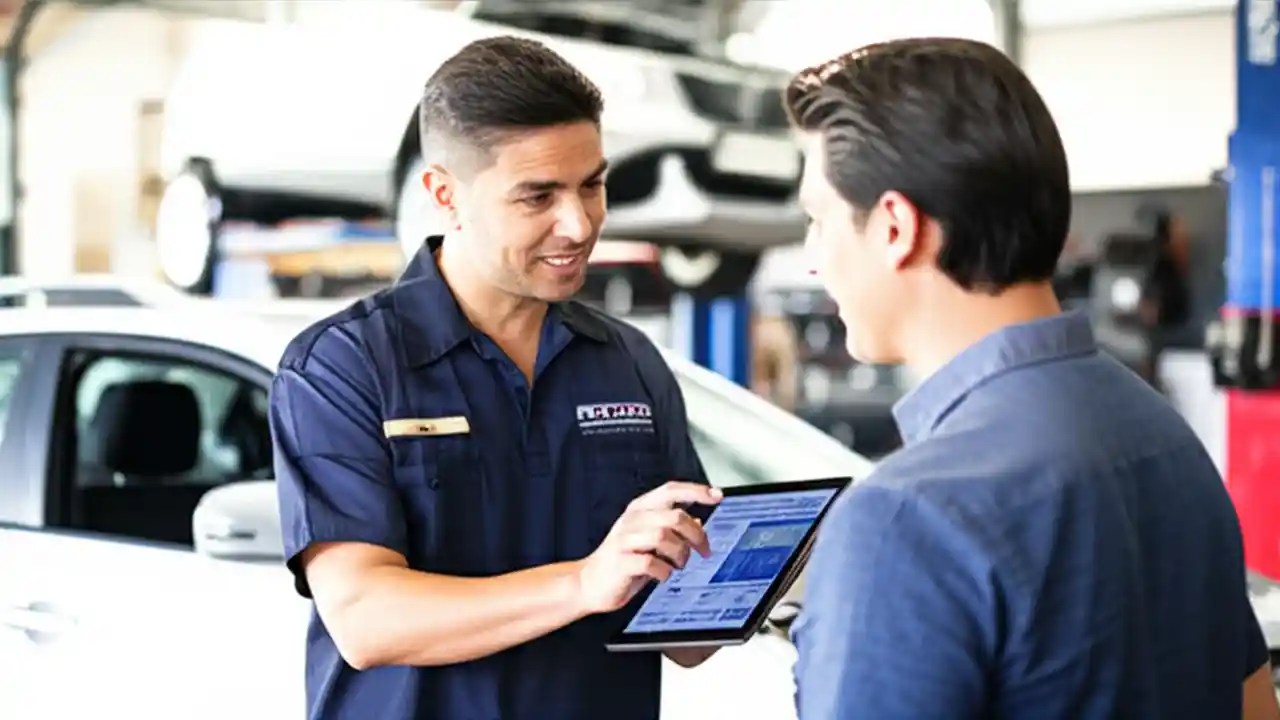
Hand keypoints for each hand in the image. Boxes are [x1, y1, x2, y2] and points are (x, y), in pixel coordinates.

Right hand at [575, 481, 722, 614]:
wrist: (588, 584)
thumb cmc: (622, 561)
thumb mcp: (649, 541)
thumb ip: (671, 529)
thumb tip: (698, 522)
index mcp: (639, 509)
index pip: (671, 490)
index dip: (696, 491)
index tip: (717, 496)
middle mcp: (632, 520)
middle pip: (675, 516)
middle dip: (696, 534)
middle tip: (704, 550)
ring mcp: (624, 540)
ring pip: (664, 537)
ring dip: (680, 554)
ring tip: (678, 565)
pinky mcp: (620, 562)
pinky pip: (651, 562)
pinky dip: (665, 571)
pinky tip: (662, 575)